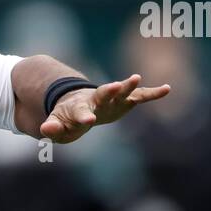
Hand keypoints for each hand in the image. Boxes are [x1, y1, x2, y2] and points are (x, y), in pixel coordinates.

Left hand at [39, 74, 170, 143]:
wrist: (80, 108)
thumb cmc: (68, 118)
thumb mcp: (57, 125)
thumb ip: (52, 128)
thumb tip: (44, 132)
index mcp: (80, 108)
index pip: (81, 113)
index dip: (83, 116)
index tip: (87, 120)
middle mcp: (97, 101)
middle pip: (102, 94)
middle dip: (109, 92)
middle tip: (114, 86)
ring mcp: (112, 100)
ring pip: (121, 92)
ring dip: (128, 86)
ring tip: (137, 78)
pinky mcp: (125, 102)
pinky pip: (140, 97)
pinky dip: (152, 93)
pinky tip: (167, 89)